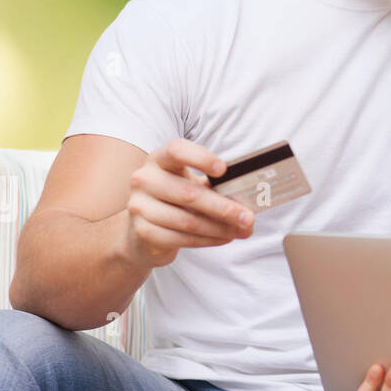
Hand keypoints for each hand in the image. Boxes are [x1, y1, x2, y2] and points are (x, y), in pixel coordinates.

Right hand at [122, 138, 256, 268]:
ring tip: (241, 231)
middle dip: (224, 208)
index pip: (177, 150)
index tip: (224, 170)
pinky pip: (180, 238)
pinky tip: (224, 238)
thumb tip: (251, 199)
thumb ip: (217, 186)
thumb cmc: (178, 198)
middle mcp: (144, 179)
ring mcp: (139, 206)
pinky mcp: (142, 231)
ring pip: (187, 220)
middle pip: (189, 193)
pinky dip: (207, 240)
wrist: (144, 228)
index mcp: (160, 159)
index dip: (200, 158)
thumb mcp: (193, 183)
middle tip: (249, 217)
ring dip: (220, 228)